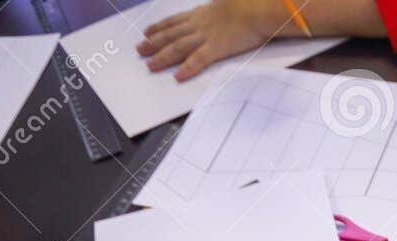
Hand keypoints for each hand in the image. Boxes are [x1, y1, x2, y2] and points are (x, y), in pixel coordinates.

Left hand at [137, 0, 270, 80]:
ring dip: (162, 57)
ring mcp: (206, 36)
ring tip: (150, 65)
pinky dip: (187, 69)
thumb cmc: (247, 6)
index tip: (146, 32)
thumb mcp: (226, 3)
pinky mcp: (217, 48)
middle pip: (171, 35)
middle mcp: (199, 24)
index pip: (174, 21)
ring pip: (178, 47)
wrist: (257, 10)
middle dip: (153, 43)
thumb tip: (217, 10)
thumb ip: (217, 9)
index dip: (158, 27)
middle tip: (139, 51)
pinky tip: (177, 77)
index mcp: (201, 13)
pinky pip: (198, 60)